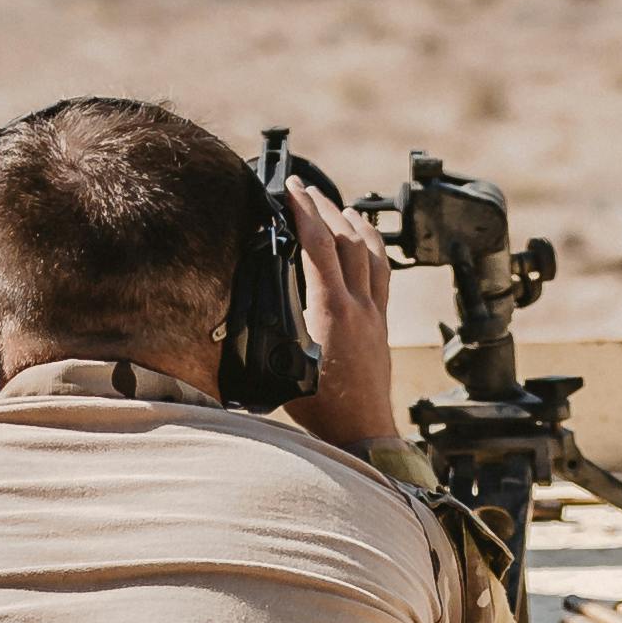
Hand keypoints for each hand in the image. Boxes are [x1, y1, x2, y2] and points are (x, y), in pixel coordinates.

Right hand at [282, 178, 395, 457]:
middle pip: (346, 239)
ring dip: (352, 223)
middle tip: (305, 189)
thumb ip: (268, 336)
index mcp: (332, 312)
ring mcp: (375, 313)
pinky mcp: (383, 323)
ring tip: (337, 206)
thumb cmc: (322, 411)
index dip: (305, 211)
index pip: (319, 245)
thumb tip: (239, 311)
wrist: (363, 433)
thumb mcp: (284, 369)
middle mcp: (359, 306)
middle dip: (324, 208)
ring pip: (370, 252)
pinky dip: (373, 248)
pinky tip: (366, 242)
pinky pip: (383, 273)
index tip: (292, 189)